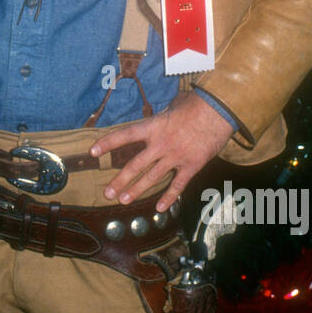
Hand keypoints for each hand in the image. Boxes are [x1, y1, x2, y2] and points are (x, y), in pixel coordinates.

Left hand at [89, 91, 232, 211]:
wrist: (219, 111)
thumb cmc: (196, 104)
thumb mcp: (174, 105)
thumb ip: (162, 115)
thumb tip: (159, 114)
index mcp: (154, 127)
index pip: (125, 135)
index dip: (107, 143)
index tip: (92, 151)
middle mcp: (161, 144)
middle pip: (135, 165)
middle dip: (120, 180)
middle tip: (107, 193)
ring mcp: (175, 156)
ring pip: (152, 178)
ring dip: (136, 190)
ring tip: (123, 201)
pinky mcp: (191, 165)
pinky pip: (177, 185)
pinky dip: (169, 197)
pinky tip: (160, 208)